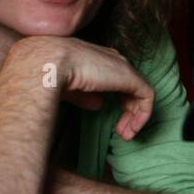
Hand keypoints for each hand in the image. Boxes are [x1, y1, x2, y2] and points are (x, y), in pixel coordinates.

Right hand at [11, 36, 155, 140]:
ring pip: (141, 93)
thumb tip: (98, 105)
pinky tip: (131, 129)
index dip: (118, 102)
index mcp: (98, 58)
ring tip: (127, 135)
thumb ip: (85, 95)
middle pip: (130, 87)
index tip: (112, 122)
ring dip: (137, 117)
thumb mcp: (69, 88)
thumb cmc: (49, 74)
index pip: (117, 79)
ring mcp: (122, 67)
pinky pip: (147, 97)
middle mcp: (113, 59)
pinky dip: (143, 115)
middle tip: (123, 132)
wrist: (46, 64)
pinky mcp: (129, 76)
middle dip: (129, 112)